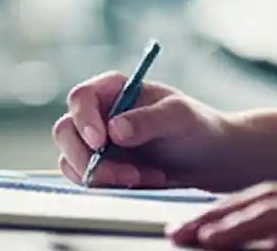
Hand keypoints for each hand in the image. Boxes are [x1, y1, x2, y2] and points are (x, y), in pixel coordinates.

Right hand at [52, 72, 235, 189]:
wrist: (210, 159)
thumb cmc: (197, 126)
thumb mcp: (180, 117)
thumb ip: (149, 120)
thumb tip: (115, 129)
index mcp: (113, 89)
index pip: (81, 97)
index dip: (84, 119)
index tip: (100, 142)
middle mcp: (99, 113)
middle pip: (66, 132)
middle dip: (89, 158)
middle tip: (127, 174)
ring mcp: (96, 143)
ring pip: (72, 161)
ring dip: (104, 176)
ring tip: (147, 176)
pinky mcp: (101, 168)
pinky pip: (87, 180)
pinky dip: (111, 186)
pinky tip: (145, 181)